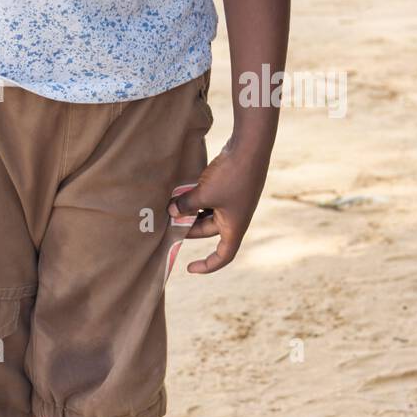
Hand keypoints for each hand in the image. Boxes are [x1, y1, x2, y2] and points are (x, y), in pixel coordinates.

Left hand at [166, 139, 268, 274]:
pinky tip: (182, 192)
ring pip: (208, 214)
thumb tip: (171, 213)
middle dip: (188, 228)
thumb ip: (186, 205)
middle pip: (209, 231)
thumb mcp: (204, 194)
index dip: (208, 266)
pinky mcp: (229, 187)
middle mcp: (235, 217)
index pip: (223, 255)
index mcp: (234, 227)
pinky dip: (197, 199)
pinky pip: (210, 200)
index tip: (189, 268)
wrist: (249, 148)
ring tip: (172, 206)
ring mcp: (233, 202)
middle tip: (167, 221)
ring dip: (191, 211)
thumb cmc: (231, 176)